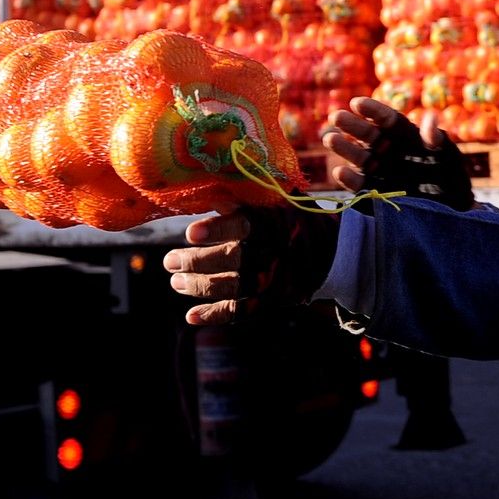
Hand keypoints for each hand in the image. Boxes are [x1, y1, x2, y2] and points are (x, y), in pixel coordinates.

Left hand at [164, 208, 341, 324]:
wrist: (330, 250)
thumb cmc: (288, 217)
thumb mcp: (272, 199)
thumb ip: (240, 194)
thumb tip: (201, 182)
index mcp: (272, 221)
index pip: (243, 225)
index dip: (217, 229)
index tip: (190, 232)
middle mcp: (273, 252)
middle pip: (232, 260)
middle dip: (196, 262)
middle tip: (169, 261)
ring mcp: (273, 279)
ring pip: (231, 287)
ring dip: (199, 287)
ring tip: (175, 281)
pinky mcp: (271, 300)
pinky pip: (241, 311)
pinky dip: (215, 315)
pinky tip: (191, 316)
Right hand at [324, 96, 473, 210]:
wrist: (451, 209)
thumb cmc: (451, 176)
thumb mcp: (447, 155)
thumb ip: (435, 139)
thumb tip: (430, 117)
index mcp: (404, 135)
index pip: (386, 119)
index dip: (372, 110)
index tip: (356, 103)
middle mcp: (388, 150)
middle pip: (367, 135)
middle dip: (352, 125)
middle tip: (336, 116)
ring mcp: (379, 170)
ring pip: (358, 156)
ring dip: (343, 147)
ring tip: (330, 138)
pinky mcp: (374, 191)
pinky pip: (359, 184)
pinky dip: (349, 179)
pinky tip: (340, 171)